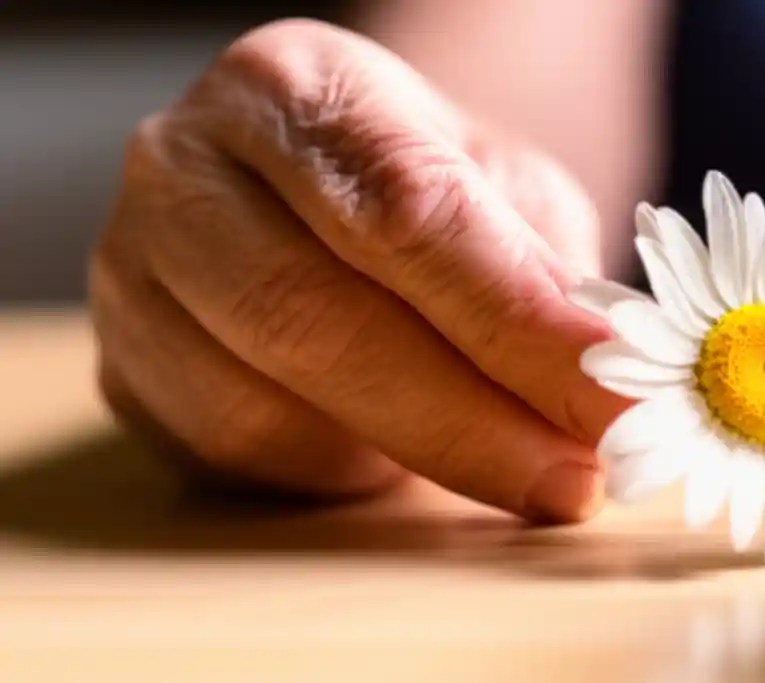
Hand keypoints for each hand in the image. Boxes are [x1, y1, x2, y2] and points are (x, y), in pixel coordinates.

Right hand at [88, 19, 629, 521]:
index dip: (516, 326)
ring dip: (406, 462)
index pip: (408, 213)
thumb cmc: (421, 186)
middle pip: (317, 320)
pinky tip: (404, 461)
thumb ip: (542, 277)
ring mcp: (132, 274)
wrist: (308, 189)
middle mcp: (184, 167)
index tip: (608, 402)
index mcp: (294, 88)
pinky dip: (337, 476)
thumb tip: (599, 386)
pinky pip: (234, 456)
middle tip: (576, 482)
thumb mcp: (506, 192)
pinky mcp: (126, 370)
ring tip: (512, 469)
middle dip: (467, 424)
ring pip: (262, 409)